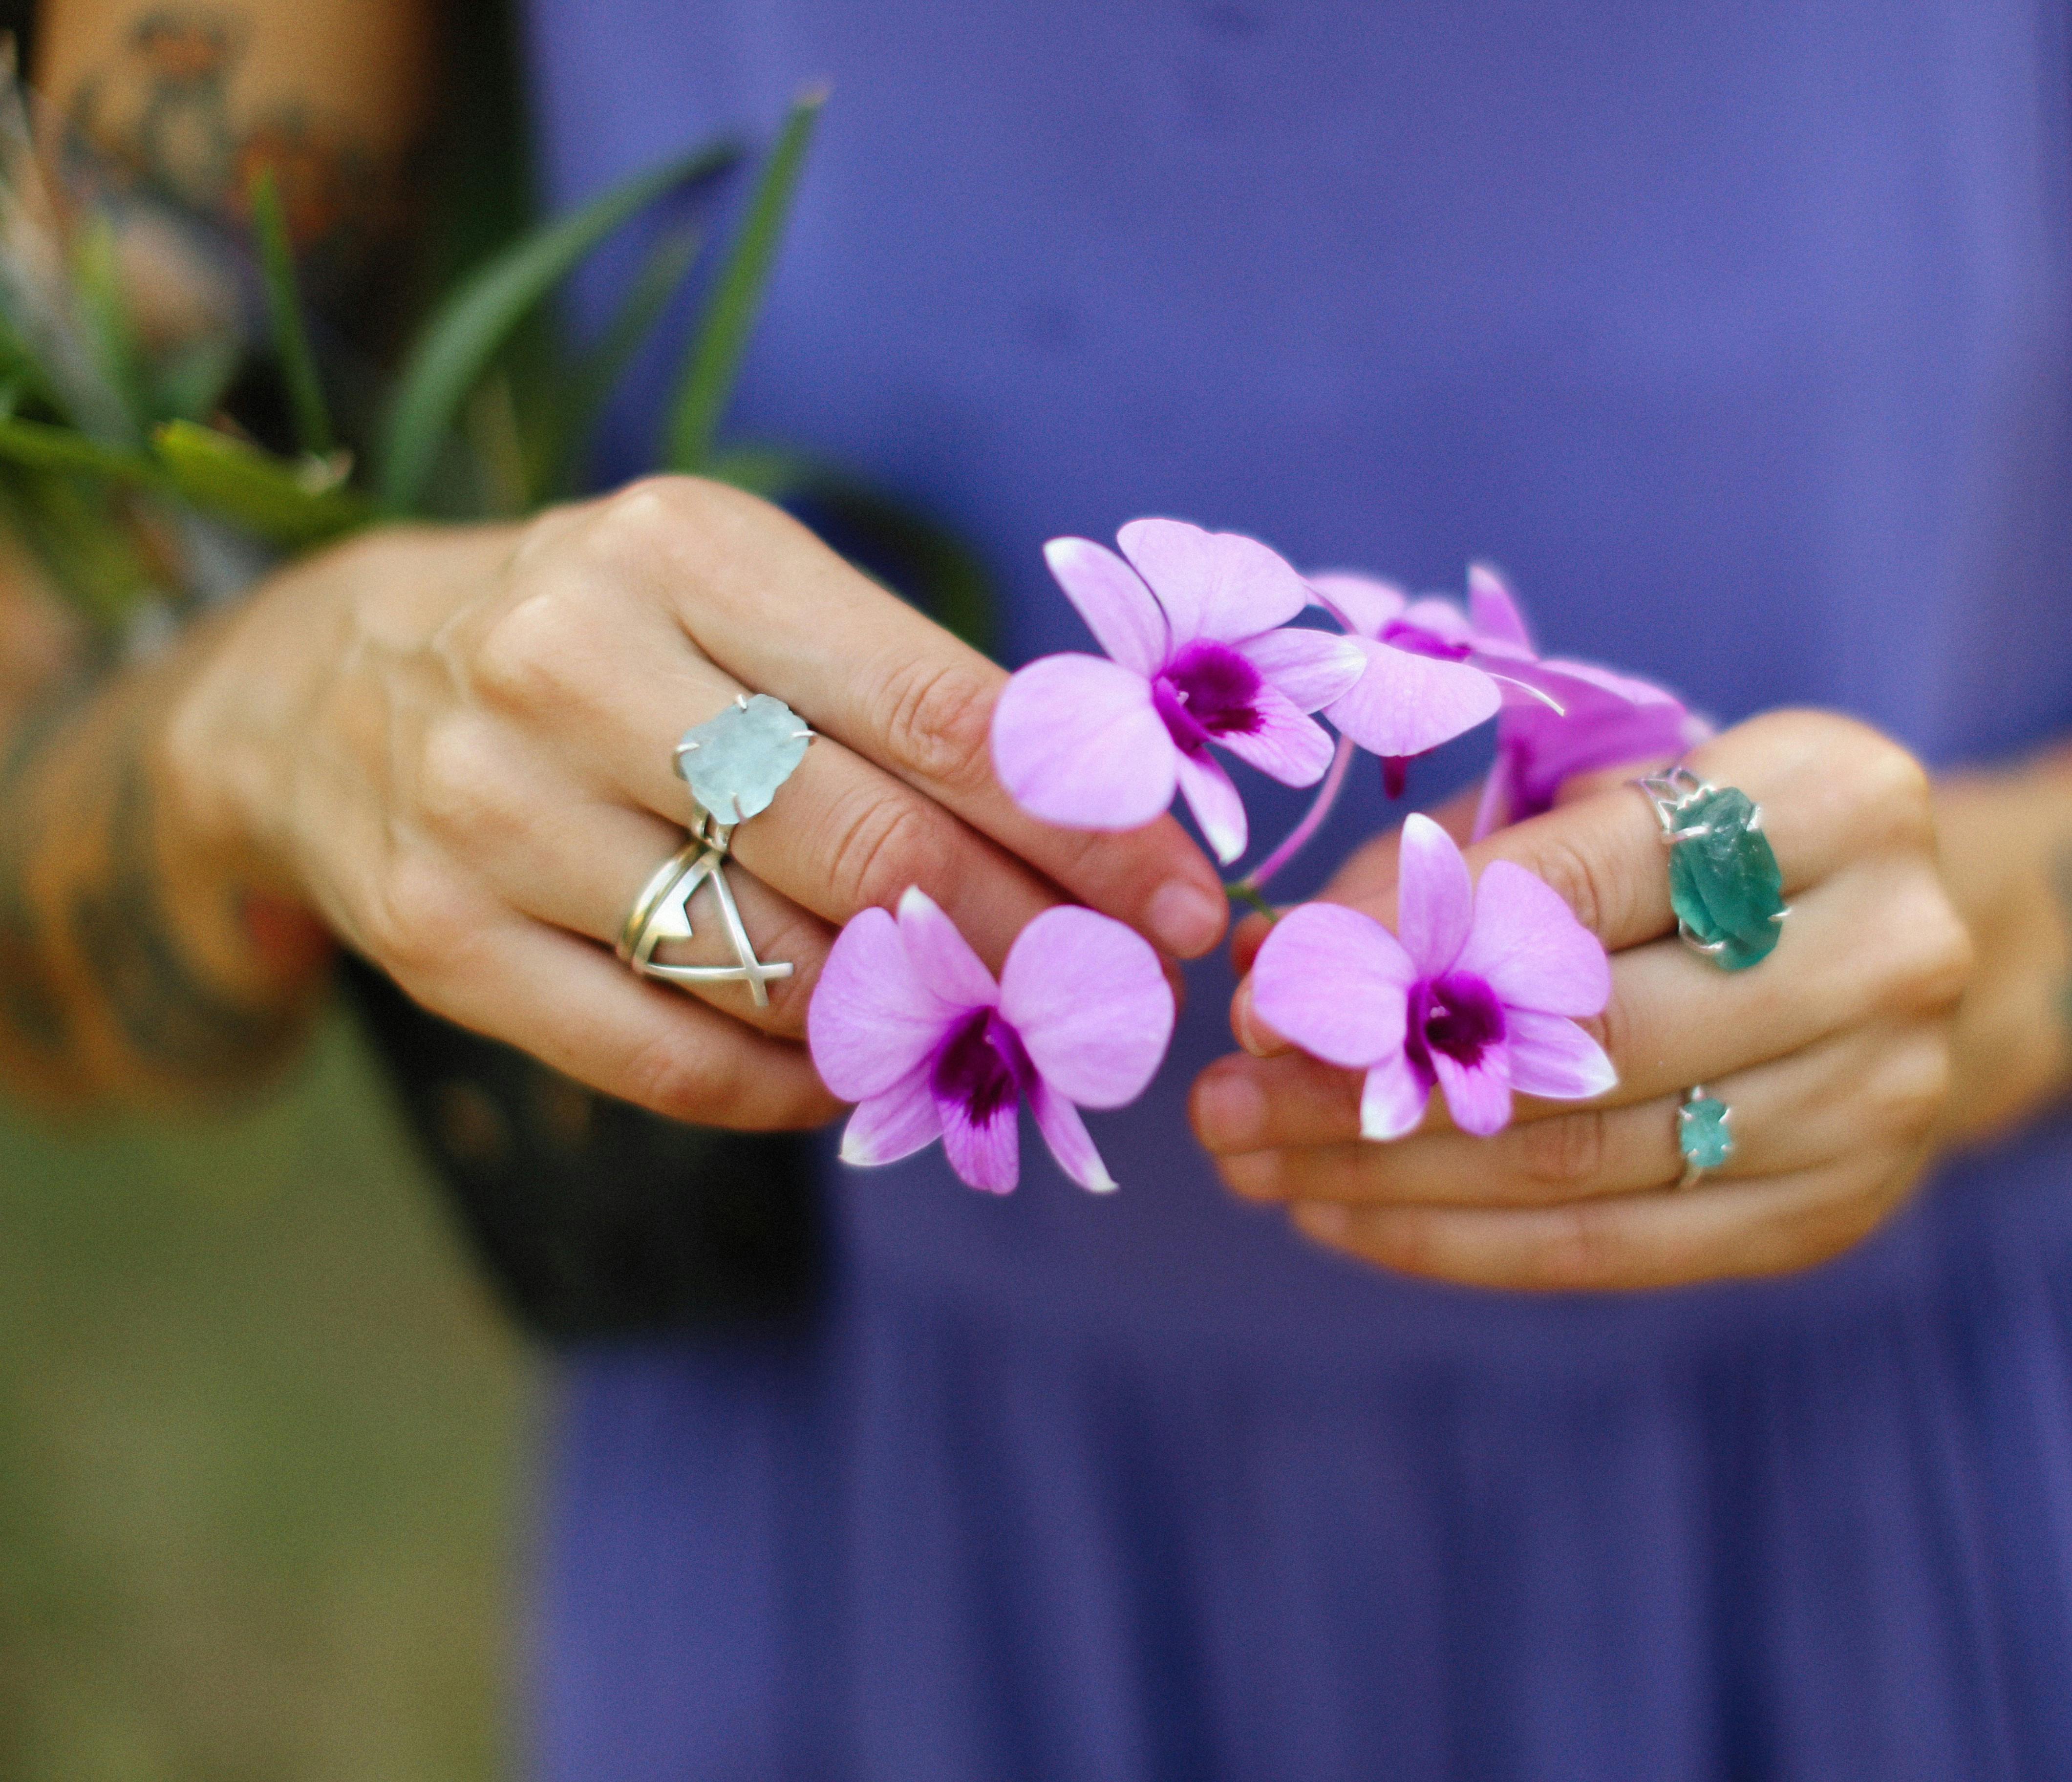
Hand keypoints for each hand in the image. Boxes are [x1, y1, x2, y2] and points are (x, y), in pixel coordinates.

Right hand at [160, 476, 1226, 1127]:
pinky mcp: (437, 939)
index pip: (938, 708)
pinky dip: (792, 1086)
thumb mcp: (745, 598)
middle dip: (1032, 939)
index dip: (1085, 824)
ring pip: (775, 966)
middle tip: (1125, 995)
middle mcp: (573, 663)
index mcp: (687, 549)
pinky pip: (668, 1059)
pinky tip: (853, 1070)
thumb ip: (909, 692)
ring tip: (998, 1028)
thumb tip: (1107, 829)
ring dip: (919, 1020)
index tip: (1184, 900)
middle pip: (872, 850)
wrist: (323, 685)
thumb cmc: (607, 637)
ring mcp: (488, 809)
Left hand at [1190, 711, 1974, 1289]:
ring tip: (1255, 1165)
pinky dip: (1462, 1242)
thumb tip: (1272, 959)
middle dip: (1376, 1081)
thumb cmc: (1713, 848)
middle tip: (1224, 1104)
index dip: (1416, 940)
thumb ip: (1454, 865)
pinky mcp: (1838, 1211)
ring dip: (1392, 1176)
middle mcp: (1887, 948)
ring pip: (1588, 1162)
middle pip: (1589, 1040)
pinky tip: (1347, 1221)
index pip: (1593, 879)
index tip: (1264, 994)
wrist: (1916, 945)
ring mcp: (1880, 1096)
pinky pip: (1618, 1250)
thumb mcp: (1613, 797)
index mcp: (1837, 796)